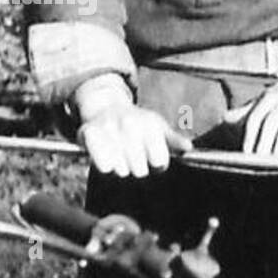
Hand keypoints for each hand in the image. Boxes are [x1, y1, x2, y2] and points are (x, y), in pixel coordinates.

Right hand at [77, 100, 191, 178]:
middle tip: (134, 155)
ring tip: (120, 153)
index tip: (153, 157)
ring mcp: (109, 128)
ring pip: (122, 171)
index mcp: (150, 124)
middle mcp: (130, 124)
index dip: (158, 164)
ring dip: (121, 166)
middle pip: (140, 170)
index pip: (160, 162)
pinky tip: (108, 155)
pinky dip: (105, 165)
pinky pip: (103, 167)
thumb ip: (173, 140)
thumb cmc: (137, 122)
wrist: (105, 106)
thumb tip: (188, 148)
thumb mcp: (159, 128)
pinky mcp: (89, 134)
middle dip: (139, 167)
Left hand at [227, 69, 277, 156]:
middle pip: (271, 121)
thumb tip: (224, 118)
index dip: (250, 135)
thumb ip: (248, 110)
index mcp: (268, 97)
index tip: (245, 154)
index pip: (256, 117)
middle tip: (260, 162)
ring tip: (277, 160)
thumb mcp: (266, 99)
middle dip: (264, 141)